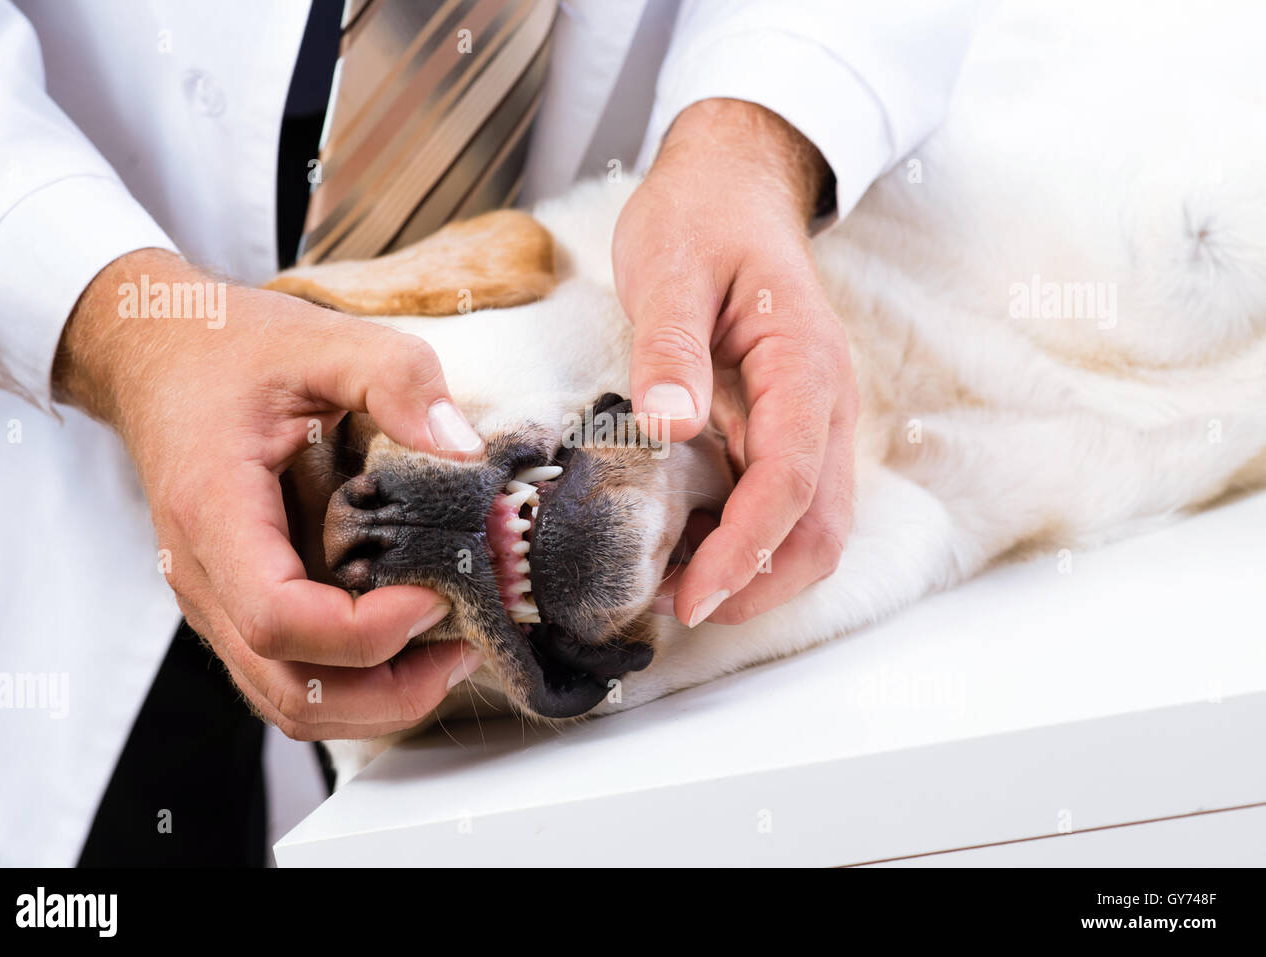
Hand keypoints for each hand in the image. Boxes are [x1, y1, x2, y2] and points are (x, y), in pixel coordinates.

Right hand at [54, 248, 485, 738]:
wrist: (158, 354)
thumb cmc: (232, 350)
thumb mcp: (322, 340)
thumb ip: (396, 378)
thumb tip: (464, 449)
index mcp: (215, 512)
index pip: (279, 618)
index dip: (367, 630)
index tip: (437, 591)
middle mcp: (202, 576)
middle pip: (291, 690)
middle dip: (391, 692)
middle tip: (466, 645)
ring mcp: (216, 600)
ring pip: (291, 701)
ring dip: (379, 699)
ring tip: (451, 652)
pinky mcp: (237, 603)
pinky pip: (291, 674)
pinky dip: (357, 681)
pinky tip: (413, 640)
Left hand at [612, 98, 857, 625]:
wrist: (733, 186)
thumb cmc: (702, 219)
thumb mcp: (671, 269)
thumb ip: (670, 347)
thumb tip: (669, 426)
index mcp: (803, 365)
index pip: (790, 480)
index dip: (745, 548)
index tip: (692, 594)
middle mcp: (823, 404)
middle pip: (820, 527)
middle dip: (759, 581)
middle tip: (679, 608)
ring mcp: (810, 420)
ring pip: (809, 525)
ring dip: (755, 570)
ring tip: (676, 589)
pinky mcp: (784, 426)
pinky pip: (780, 503)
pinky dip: (743, 541)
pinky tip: (686, 548)